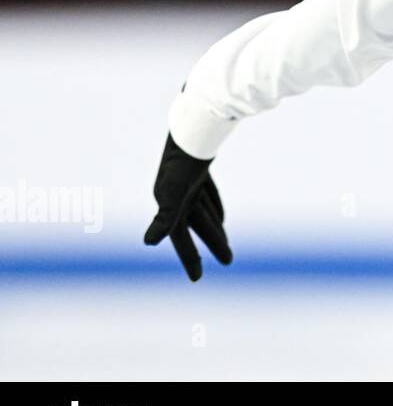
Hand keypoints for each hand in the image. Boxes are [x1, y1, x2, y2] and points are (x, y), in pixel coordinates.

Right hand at [144, 133, 232, 280]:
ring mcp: (188, 184)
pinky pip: (207, 196)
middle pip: (199, 227)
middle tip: (229, 261)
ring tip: (226, 246)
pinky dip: (214, 208)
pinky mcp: (198, 171)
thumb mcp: (175, 191)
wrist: (192, 126)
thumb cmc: (183, 161)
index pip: (181, 238)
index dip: (190, 258)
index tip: (197, 279)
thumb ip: (165, 216)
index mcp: (170, 206)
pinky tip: (221, 218)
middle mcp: (176, 197)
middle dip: (212, 244)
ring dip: (214, 228)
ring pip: (204, 213)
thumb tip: (149, 242)